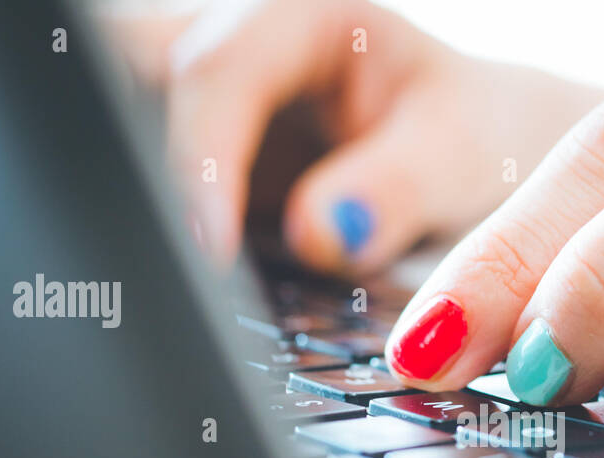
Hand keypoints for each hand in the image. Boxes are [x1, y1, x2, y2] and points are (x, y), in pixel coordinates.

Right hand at [101, 0, 603, 271]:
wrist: (483, 156)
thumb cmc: (477, 136)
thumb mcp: (457, 154)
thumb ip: (395, 188)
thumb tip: (317, 234)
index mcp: (299, 17)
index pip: (215, 73)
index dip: (199, 163)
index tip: (208, 252)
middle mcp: (241, 49)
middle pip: (129, 76)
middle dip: (120, 152)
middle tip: (145, 254)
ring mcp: (216, 110)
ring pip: (125, 130)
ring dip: (135, 199)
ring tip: (160, 277)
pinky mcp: (208, 166)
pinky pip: (151, 188)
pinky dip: (158, 233)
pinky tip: (182, 286)